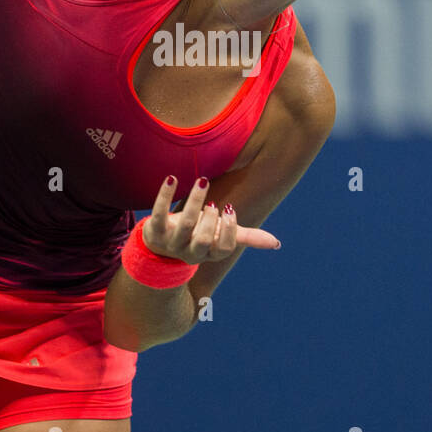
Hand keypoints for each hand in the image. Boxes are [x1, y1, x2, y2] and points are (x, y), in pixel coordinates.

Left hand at [143, 175, 280, 262]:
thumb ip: (246, 237)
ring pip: (184, 224)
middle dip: (210, 220)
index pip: (223, 248)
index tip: (230, 209)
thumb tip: (276, 243)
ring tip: (202, 182)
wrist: (162, 242)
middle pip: (202, 240)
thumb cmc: (199, 234)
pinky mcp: (155, 230)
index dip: (228, 229)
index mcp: (209, 253)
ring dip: (194, 201)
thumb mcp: (221, 236)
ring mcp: (171, 242)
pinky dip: (165, 195)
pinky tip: (172, 178)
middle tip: (212, 204)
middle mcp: (190, 252)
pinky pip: (158, 213)